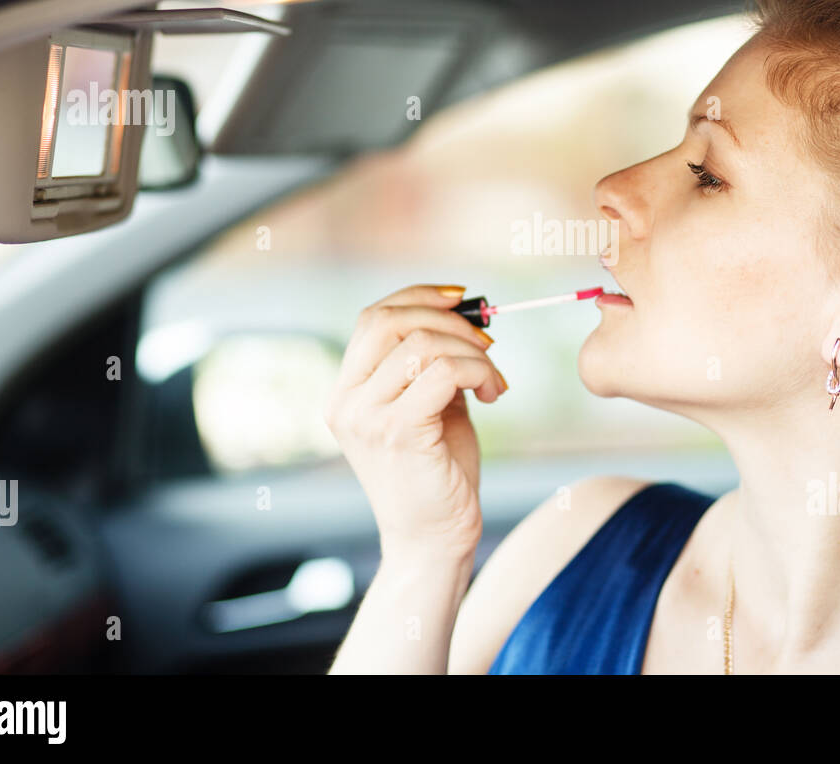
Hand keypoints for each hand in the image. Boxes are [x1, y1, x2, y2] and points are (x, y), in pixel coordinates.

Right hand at [324, 284, 506, 563]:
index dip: (419, 298)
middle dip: (447, 320)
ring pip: (422, 345)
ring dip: (472, 351)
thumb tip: (464, 317)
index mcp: (346, 392)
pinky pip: (443, 374)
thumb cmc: (438, 474)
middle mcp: (346, 402)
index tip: (463, 300)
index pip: (374, 319)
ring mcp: (366, 417)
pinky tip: (493, 394)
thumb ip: (432, 365)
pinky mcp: (398, 432)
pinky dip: (477, 372)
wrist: (433, 540)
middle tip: (486, 342)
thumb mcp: (430, 407)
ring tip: (492, 379)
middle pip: (390, 321)